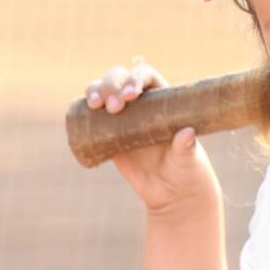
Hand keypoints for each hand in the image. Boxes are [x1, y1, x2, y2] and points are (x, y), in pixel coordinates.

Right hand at [85, 60, 220, 213]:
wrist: (172, 192)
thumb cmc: (187, 170)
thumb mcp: (189, 159)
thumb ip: (187, 147)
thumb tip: (187, 133)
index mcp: (163, 100)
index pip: (146, 77)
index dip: (136, 79)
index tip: (132, 95)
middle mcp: (141, 103)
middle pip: (120, 79)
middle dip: (113, 86)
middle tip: (115, 108)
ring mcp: (122, 117)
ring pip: (103, 91)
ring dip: (95, 90)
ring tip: (94, 105)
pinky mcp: (108, 134)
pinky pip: (91, 116)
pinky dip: (82, 109)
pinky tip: (80, 110)